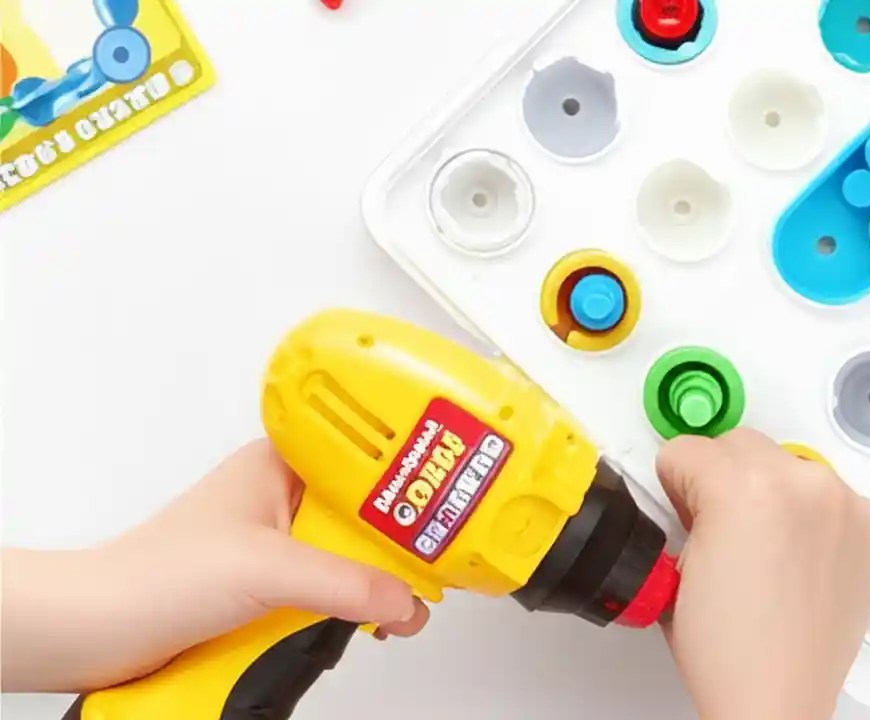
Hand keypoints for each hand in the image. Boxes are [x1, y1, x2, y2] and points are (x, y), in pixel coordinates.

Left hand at [1, 440, 428, 692]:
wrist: (102, 631)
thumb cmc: (154, 575)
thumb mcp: (268, 569)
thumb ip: (344, 584)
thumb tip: (405, 599)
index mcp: (282, 465)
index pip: (368, 463)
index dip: (408, 487)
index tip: (444, 511)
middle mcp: (282, 500)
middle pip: (366, 519)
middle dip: (393, 551)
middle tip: (423, 571)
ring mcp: (278, 547)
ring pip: (350, 561)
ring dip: (365, 589)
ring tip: (385, 605)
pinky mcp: (271, 589)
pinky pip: (328, 595)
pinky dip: (340, 613)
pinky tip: (349, 624)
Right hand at [657, 430, 869, 719]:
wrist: (776, 699)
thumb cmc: (728, 651)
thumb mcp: (675, 564)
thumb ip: (686, 508)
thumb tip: (695, 487)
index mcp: (745, 489)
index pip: (686, 450)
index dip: (674, 487)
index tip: (682, 513)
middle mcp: (801, 485)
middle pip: (738, 444)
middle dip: (719, 480)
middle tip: (716, 530)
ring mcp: (842, 504)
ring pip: (784, 462)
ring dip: (766, 490)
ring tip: (758, 546)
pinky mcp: (869, 525)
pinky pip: (825, 491)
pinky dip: (807, 512)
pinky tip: (793, 553)